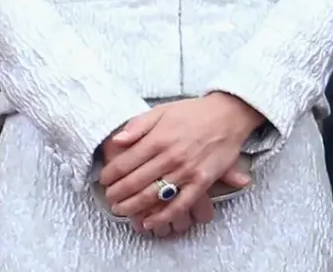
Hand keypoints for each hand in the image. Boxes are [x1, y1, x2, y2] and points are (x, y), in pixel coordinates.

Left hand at [99, 94, 261, 231]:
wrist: (229, 114)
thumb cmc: (194, 113)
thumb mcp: (162, 110)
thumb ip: (138, 125)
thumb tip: (117, 140)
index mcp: (159, 139)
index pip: (125, 163)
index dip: (110, 175)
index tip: (104, 180)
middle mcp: (171, 156)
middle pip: (134, 182)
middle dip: (116, 194)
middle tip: (110, 197)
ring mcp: (186, 171)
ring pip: (152, 195)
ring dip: (132, 207)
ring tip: (122, 209)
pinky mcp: (202, 181)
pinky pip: (180, 204)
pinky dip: (163, 216)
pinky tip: (149, 222)